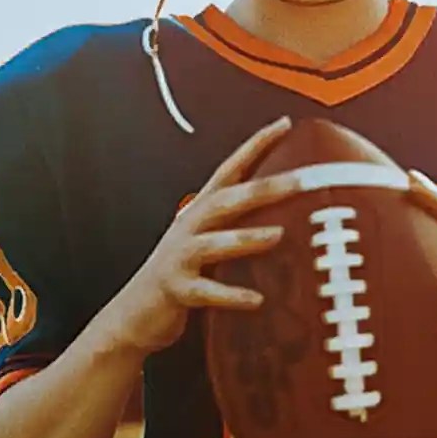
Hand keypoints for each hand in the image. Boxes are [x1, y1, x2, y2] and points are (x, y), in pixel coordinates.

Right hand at [111, 116, 303, 354]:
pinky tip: (256, 299)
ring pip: (212, 243)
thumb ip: (240, 227)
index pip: (230, 169)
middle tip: (302, 180)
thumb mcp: (209, 242)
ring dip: (246, 239)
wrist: (135, 313)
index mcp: (200, 211)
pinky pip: (207, 292)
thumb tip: (294, 220)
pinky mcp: (177, 290)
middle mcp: (189, 227)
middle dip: (264, 188)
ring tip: (279, 235)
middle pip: (226, 199)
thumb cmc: (182, 274)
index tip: (285, 124)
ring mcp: (179, 258)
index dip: (256, 145)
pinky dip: (232, 296)